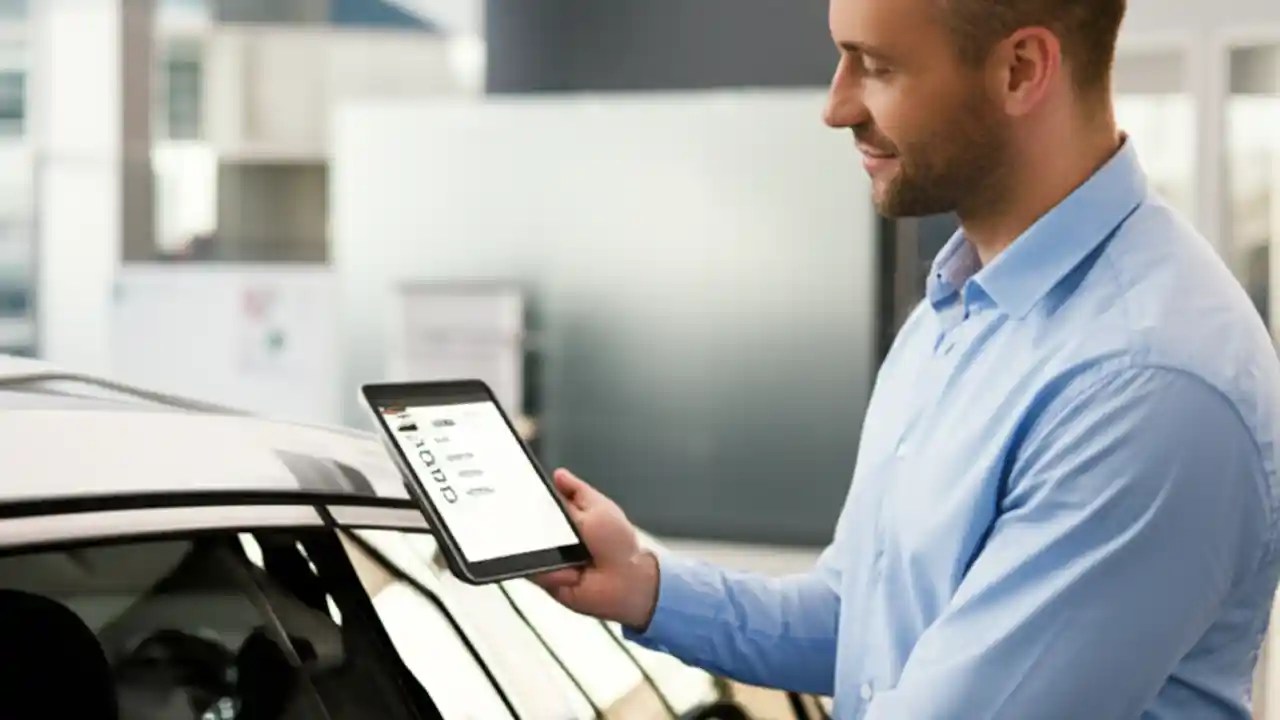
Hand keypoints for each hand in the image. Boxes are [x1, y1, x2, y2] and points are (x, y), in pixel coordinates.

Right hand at [533, 469, 659, 630]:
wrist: (624, 581)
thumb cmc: (618, 545)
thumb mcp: (599, 507)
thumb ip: (576, 490)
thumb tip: (558, 474)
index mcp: (569, 517)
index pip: (542, 504)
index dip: (532, 498)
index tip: (524, 492)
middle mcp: (556, 537)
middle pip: (529, 524)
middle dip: (532, 523)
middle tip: (556, 529)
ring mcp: (548, 557)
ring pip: (526, 547)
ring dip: (546, 549)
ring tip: (571, 554)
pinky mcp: (545, 578)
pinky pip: (532, 570)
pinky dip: (550, 571)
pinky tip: (571, 572)